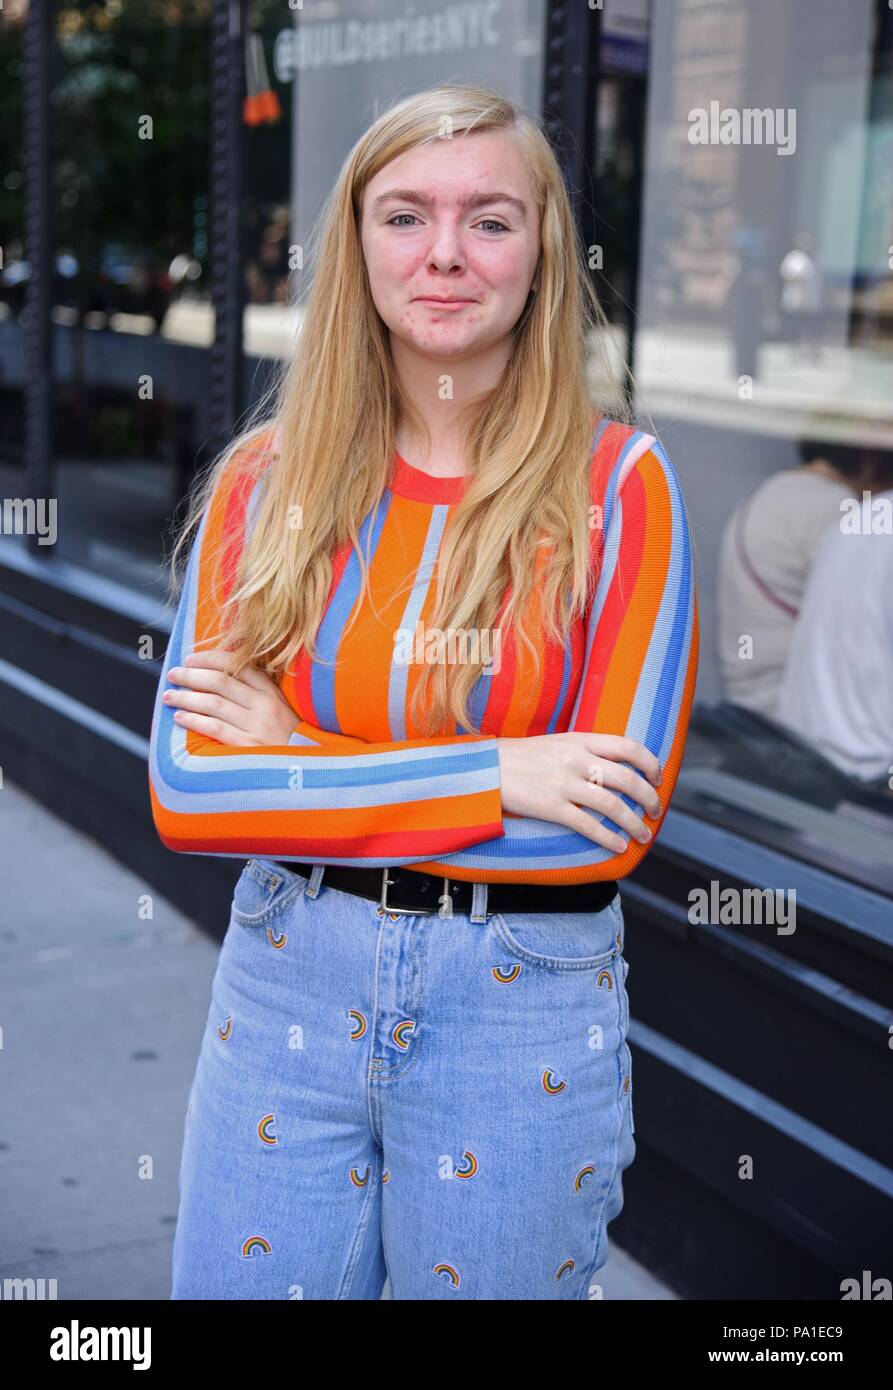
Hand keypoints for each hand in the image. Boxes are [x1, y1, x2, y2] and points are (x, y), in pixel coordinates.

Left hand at [163, 649, 297, 745]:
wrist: (305, 769)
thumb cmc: (288, 738)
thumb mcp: (281, 709)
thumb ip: (257, 693)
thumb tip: (220, 677)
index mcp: (272, 692)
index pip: (238, 665)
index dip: (210, 659)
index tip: (191, 658)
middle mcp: (264, 705)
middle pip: (220, 682)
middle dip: (192, 675)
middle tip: (173, 674)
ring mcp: (257, 726)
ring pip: (213, 704)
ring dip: (187, 698)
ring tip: (170, 696)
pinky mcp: (248, 746)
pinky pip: (215, 728)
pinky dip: (195, 721)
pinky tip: (180, 717)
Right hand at [494, 732, 662, 852]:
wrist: (485, 767)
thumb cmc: (521, 757)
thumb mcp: (557, 743)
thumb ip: (585, 751)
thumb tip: (614, 768)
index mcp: (580, 740)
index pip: (628, 746)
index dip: (650, 763)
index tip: (657, 778)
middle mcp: (576, 759)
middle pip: (627, 779)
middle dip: (649, 798)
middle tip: (655, 812)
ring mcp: (563, 783)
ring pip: (612, 805)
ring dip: (634, 823)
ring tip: (643, 835)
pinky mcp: (550, 807)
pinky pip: (588, 824)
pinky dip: (608, 837)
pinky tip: (618, 846)